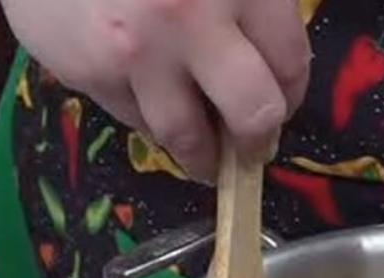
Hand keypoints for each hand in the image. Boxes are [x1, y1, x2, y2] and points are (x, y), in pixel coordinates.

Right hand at [1, 0, 310, 179]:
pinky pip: (136, 120)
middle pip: (254, 112)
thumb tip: (270, 63)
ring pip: (188, 134)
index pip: (289, 61)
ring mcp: (141, 49)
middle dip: (257, 139)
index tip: (281, 102)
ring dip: (203, 155)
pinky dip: (150, 119)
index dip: (290, 94)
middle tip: (252, 144)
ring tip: (205, 155)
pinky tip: (151, 102)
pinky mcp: (93, 70)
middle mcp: (195, 15)